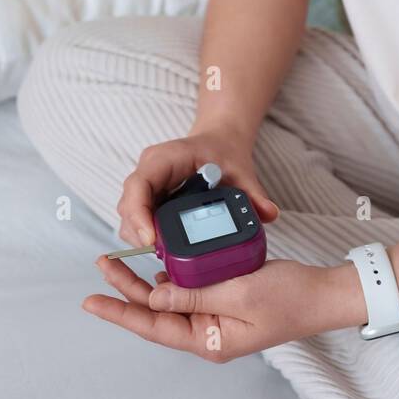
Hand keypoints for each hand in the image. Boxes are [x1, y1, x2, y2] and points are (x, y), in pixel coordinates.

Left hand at [82, 254, 365, 360]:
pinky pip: (190, 293)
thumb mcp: (238, 292)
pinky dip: (172, 277)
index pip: (154, 326)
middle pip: (157, 313)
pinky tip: (159, 263)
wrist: (324, 295)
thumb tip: (155, 292)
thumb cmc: (289, 297)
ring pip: (171, 301)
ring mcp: (217, 321)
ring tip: (120, 263)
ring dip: (146, 282)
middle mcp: (208, 334)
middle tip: (102, 266)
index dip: (121, 311)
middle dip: (127, 290)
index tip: (91, 300)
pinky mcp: (226, 304)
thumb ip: (195, 293)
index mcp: (209, 340)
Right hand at [116, 130, 279, 246]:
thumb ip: (253, 193)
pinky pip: (139, 218)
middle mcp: (148, 170)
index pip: (139, 186)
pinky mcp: (148, 197)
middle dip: (140, 232)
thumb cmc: (224, 152)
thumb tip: (270, 214)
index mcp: (164, 158)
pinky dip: (147, 234)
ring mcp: (146, 184)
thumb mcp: (240, 172)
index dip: (139, 214)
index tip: (152, 239)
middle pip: (129, 205)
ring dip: (142, 236)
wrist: (218, 143)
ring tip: (165, 254)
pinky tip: (165, 248)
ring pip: (129, 215)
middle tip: (162, 255)